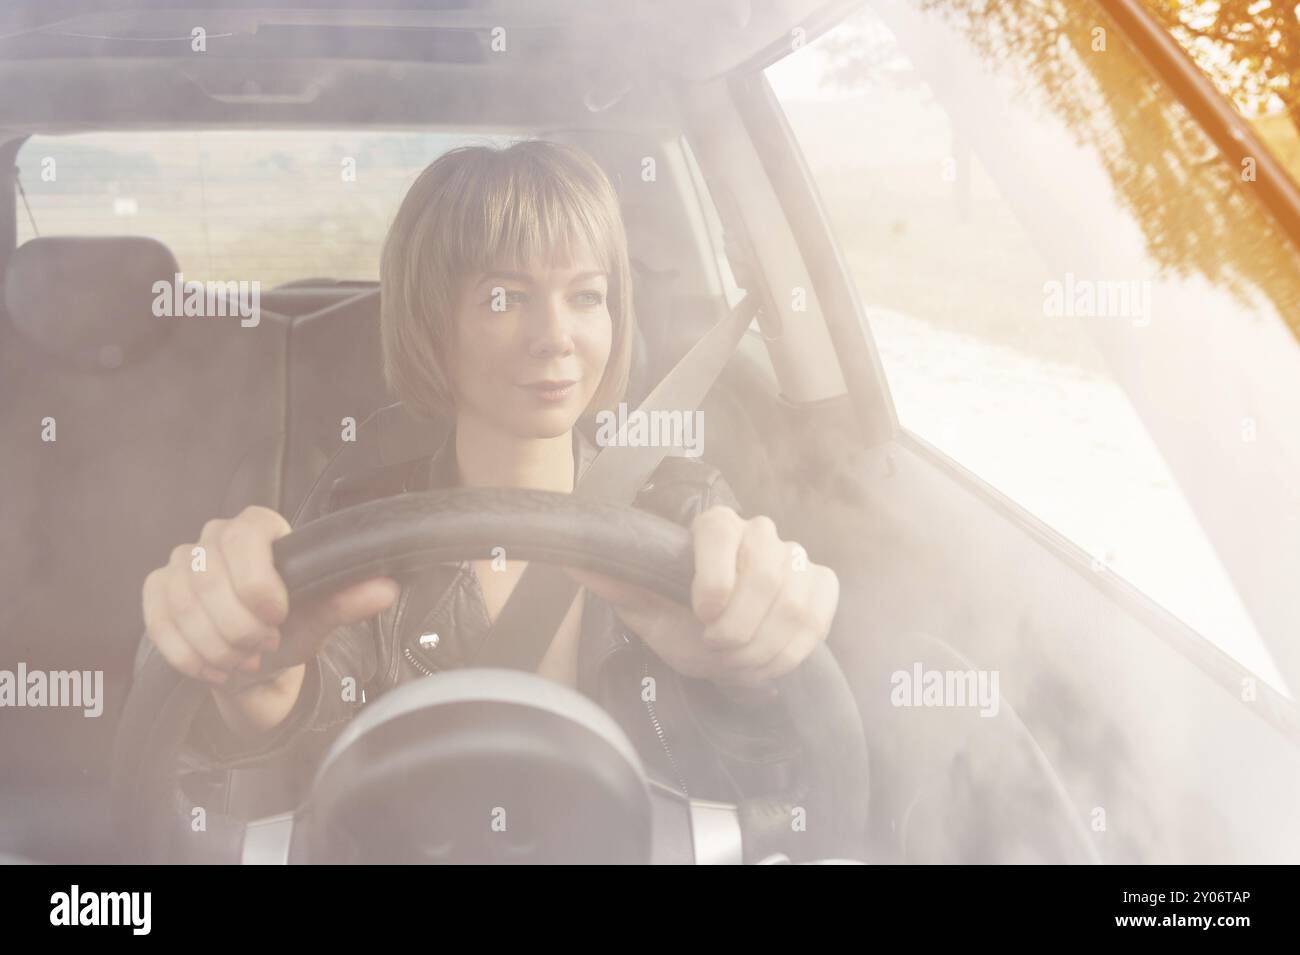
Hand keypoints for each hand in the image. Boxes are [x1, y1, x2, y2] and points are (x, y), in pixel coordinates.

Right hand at [141, 505, 398, 732]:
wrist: (257, 662)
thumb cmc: (290, 629)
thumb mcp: (320, 619)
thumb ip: (346, 601)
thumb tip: (385, 588)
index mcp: (260, 529)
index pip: (246, 536)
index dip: (257, 583)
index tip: (277, 618)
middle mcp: (215, 537)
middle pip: (209, 575)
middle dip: (237, 626)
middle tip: (262, 648)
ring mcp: (181, 562)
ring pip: (182, 603)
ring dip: (215, 644)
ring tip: (242, 660)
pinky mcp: (156, 591)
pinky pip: (158, 622)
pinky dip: (187, 654)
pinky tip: (213, 668)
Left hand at [567, 506, 838, 689]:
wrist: (721, 643)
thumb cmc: (681, 620)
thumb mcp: (645, 608)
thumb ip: (617, 582)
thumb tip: (573, 559)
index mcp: (715, 527)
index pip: (720, 532)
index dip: (715, 576)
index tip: (703, 616)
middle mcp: (759, 532)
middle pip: (764, 573)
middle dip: (738, 628)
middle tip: (715, 649)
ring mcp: (795, 557)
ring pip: (793, 603)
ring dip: (763, 647)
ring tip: (737, 661)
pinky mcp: (821, 583)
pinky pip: (819, 615)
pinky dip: (792, 649)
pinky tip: (769, 659)